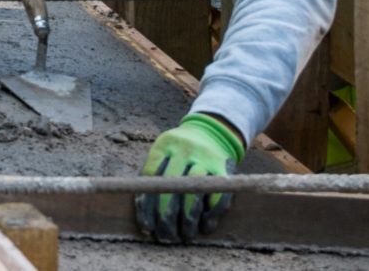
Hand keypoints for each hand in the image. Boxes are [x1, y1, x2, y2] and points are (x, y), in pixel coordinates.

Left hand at [136, 113, 243, 242]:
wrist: (213, 131)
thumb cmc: (180, 152)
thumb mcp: (163, 154)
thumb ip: (152, 177)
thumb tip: (144, 218)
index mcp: (165, 144)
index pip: (151, 177)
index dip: (147, 206)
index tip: (147, 228)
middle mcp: (185, 148)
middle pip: (172, 185)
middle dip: (167, 215)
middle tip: (165, 236)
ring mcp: (206, 157)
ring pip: (194, 190)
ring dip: (189, 217)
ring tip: (185, 234)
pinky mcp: (224, 167)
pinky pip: (218, 193)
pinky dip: (212, 213)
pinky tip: (205, 227)